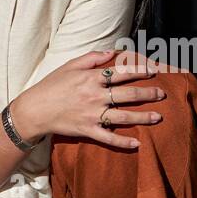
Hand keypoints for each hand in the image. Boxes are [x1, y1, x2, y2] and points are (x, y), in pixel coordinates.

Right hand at [13, 50, 165, 149]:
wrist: (34, 110)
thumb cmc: (51, 86)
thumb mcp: (69, 66)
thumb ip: (92, 58)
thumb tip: (112, 52)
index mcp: (91, 78)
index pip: (122, 72)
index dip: (140, 70)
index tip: (154, 71)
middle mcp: (95, 96)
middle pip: (128, 94)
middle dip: (148, 93)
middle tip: (162, 94)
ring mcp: (92, 114)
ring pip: (123, 116)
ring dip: (143, 117)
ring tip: (158, 117)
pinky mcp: (87, 130)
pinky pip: (108, 138)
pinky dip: (123, 142)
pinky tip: (137, 145)